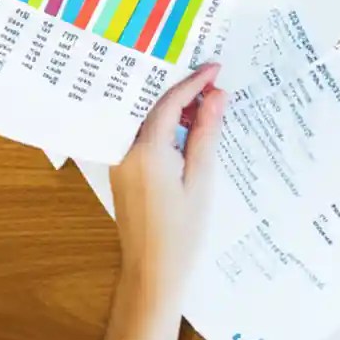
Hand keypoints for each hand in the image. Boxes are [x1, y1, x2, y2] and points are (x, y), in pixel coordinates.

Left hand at [111, 63, 226, 285]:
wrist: (153, 271)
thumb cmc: (182, 231)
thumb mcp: (201, 179)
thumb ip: (206, 134)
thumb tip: (216, 97)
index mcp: (147, 151)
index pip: (169, 103)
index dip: (194, 82)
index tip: (216, 69)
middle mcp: (128, 151)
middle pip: (155, 107)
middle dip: (185, 92)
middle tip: (215, 84)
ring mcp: (122, 162)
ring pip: (149, 122)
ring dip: (176, 110)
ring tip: (208, 106)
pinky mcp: (125, 173)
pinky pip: (145, 138)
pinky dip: (167, 129)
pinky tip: (188, 131)